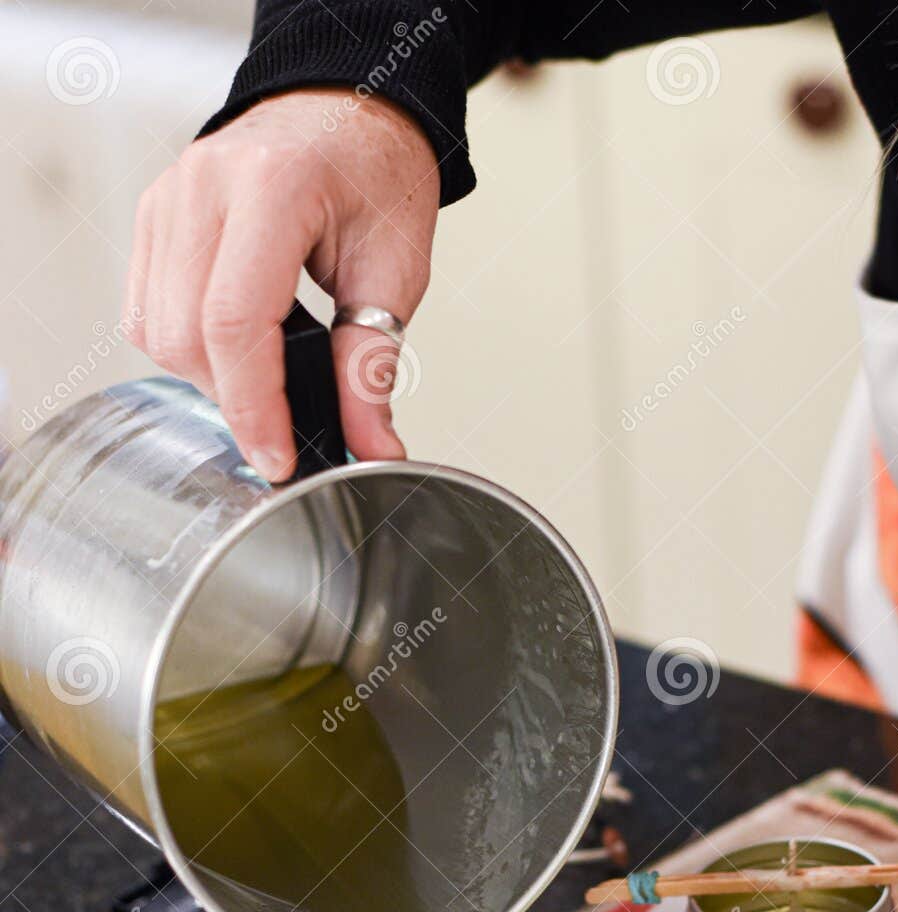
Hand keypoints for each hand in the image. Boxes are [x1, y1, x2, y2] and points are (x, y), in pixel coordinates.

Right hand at [124, 89, 438, 478]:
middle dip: (236, 401)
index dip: (253, 407)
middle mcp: (203, 186)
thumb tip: (370, 446)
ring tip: (266, 377)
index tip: (279, 459)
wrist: (344, 110)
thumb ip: (372, 363)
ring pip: (156, 332)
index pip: (235, 322)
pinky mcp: (154, 217)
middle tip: (286, 423)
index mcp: (271, 188)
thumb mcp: (396, 269)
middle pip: (186, 335)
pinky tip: (233, 348)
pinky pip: (145, 312)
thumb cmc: (374, 174)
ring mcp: (168, 199)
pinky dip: (185, 350)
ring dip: (209, 379)